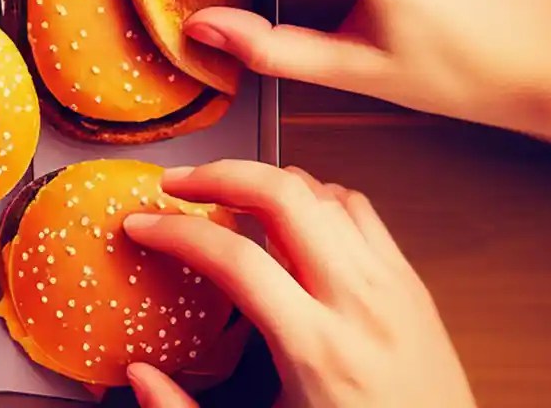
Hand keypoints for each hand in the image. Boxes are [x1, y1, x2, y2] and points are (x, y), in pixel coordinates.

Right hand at [123, 161, 475, 407]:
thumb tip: (138, 376)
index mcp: (316, 350)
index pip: (235, 259)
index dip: (177, 232)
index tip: (142, 224)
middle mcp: (359, 304)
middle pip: (284, 196)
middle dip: (221, 173)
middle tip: (179, 182)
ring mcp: (392, 285)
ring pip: (322, 192)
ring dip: (266, 180)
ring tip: (225, 192)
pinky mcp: (411, 283)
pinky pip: (359, 211)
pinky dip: (315, 197)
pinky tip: (288, 215)